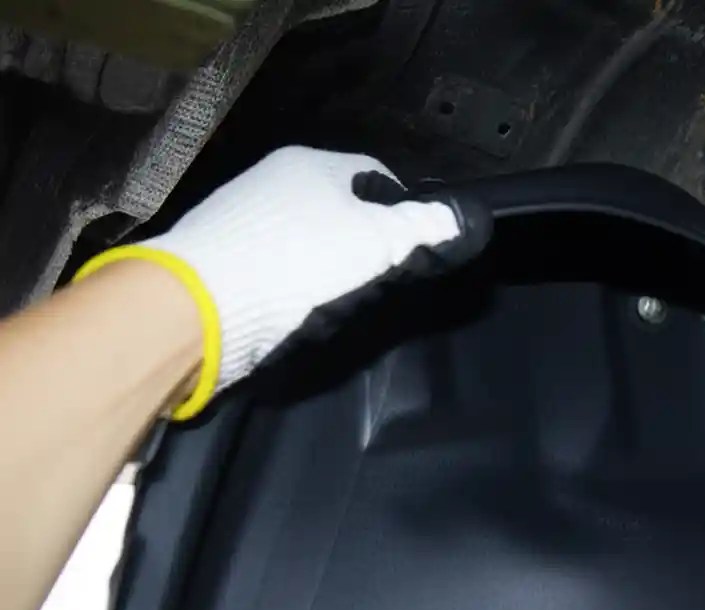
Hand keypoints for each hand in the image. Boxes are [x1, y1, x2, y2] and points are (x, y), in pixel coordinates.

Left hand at [76, 146, 483, 419]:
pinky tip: (297, 314)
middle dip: (365, 248)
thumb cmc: (297, 262)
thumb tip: (471, 216)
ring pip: (307, 242)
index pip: (377, 178)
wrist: (196, 308)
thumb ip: (427, 230)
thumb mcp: (378, 245)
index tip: (416, 252)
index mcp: (311, 164)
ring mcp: (240, 219)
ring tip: (339, 305)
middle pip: (341, 212)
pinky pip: (274, 269)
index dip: (406, 214)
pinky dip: (292, 289)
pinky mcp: (218, 260)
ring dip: (327, 271)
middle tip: (382, 284)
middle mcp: (271, 181)